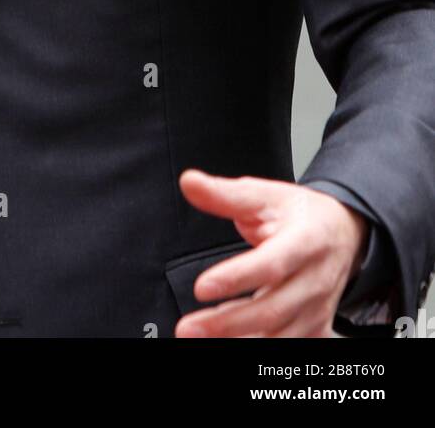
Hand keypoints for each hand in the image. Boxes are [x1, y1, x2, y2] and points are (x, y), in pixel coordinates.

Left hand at [174, 169, 368, 337]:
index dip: (237, 278)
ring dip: (239, 340)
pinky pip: (288, 347)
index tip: (201, 287)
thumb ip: (224, 194)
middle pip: (272, 310)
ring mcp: (317, 308)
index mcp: (305, 240)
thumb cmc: (299, 214)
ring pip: (279, 336)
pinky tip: (229, 343)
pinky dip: (260, 349)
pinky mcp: (316, 328)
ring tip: (200, 338)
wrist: (343, 232)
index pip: (271, 264)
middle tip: (188, 328)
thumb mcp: (264, 195)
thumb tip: (189, 182)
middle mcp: (314, 280)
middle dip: (228, 323)